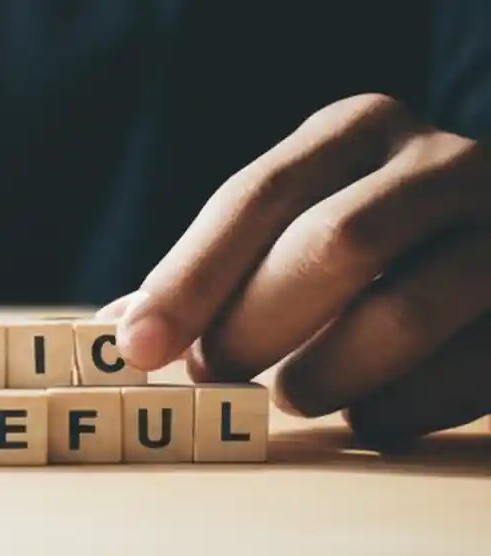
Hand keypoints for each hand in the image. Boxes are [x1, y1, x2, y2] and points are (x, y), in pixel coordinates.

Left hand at [101, 94, 490, 443]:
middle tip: (216, 377)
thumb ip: (212, 274)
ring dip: (325, 375)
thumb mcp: (290, 228)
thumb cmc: (363, 247)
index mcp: (357, 132)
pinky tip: (367, 415)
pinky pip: (463, 372)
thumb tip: (110, 335)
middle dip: (257, 326)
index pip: (259, 198)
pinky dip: (396, 411)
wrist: (488, 245)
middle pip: (337, 244)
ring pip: (403, 314)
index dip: (190, 278)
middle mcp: (440, 163)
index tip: (135, 348)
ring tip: (295, 394)